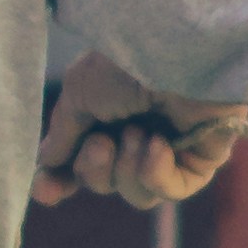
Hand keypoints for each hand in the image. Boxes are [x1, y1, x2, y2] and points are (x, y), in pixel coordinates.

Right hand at [31, 52, 247, 209]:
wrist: (176, 53)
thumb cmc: (126, 62)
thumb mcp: (79, 91)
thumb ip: (63, 131)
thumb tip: (47, 161)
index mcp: (109, 113)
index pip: (81, 161)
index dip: (62, 180)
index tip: (45, 192)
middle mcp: (140, 132)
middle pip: (106, 183)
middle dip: (95, 169)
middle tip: (102, 143)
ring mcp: (173, 148)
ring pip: (137, 194)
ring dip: (126, 168)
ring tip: (137, 133)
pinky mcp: (202, 159)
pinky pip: (171, 191)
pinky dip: (155, 173)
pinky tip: (158, 146)